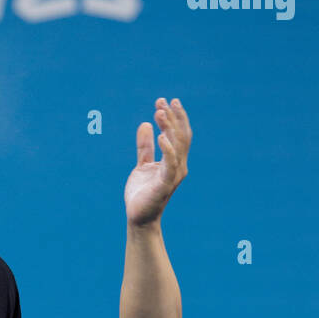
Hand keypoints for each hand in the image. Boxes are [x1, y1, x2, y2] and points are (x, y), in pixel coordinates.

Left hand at [124, 97, 191, 226]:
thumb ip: (144, 146)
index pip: (179, 134)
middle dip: (173, 117)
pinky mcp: (165, 185)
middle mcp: (178, 166)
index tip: (164, 101)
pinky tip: (160, 136)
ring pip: (176, 146)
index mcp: (174, 161)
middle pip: (180, 136)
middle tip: (161, 100)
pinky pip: (169, 164)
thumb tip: (145, 124)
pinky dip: (167, 150)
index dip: (175, 117)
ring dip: (169, 127)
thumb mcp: (142, 165)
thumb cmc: (142, 193)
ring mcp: (173, 175)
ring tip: (159, 112)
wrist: (138, 217)